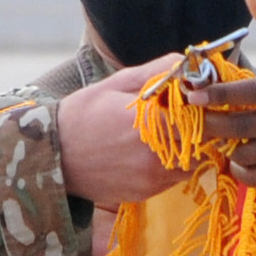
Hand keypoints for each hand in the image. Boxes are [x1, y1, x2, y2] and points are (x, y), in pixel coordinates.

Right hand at [57, 57, 187, 207]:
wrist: (52, 156)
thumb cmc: (83, 114)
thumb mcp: (116, 84)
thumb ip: (155, 72)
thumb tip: (185, 63)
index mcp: (150, 122)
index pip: (202, 118)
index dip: (204, 108)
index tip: (196, 101)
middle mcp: (155, 154)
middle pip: (202, 143)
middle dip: (200, 129)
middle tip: (185, 117)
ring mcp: (151, 177)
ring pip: (191, 162)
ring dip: (187, 149)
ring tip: (166, 135)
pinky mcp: (145, 192)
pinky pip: (173, 178)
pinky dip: (170, 165)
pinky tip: (149, 153)